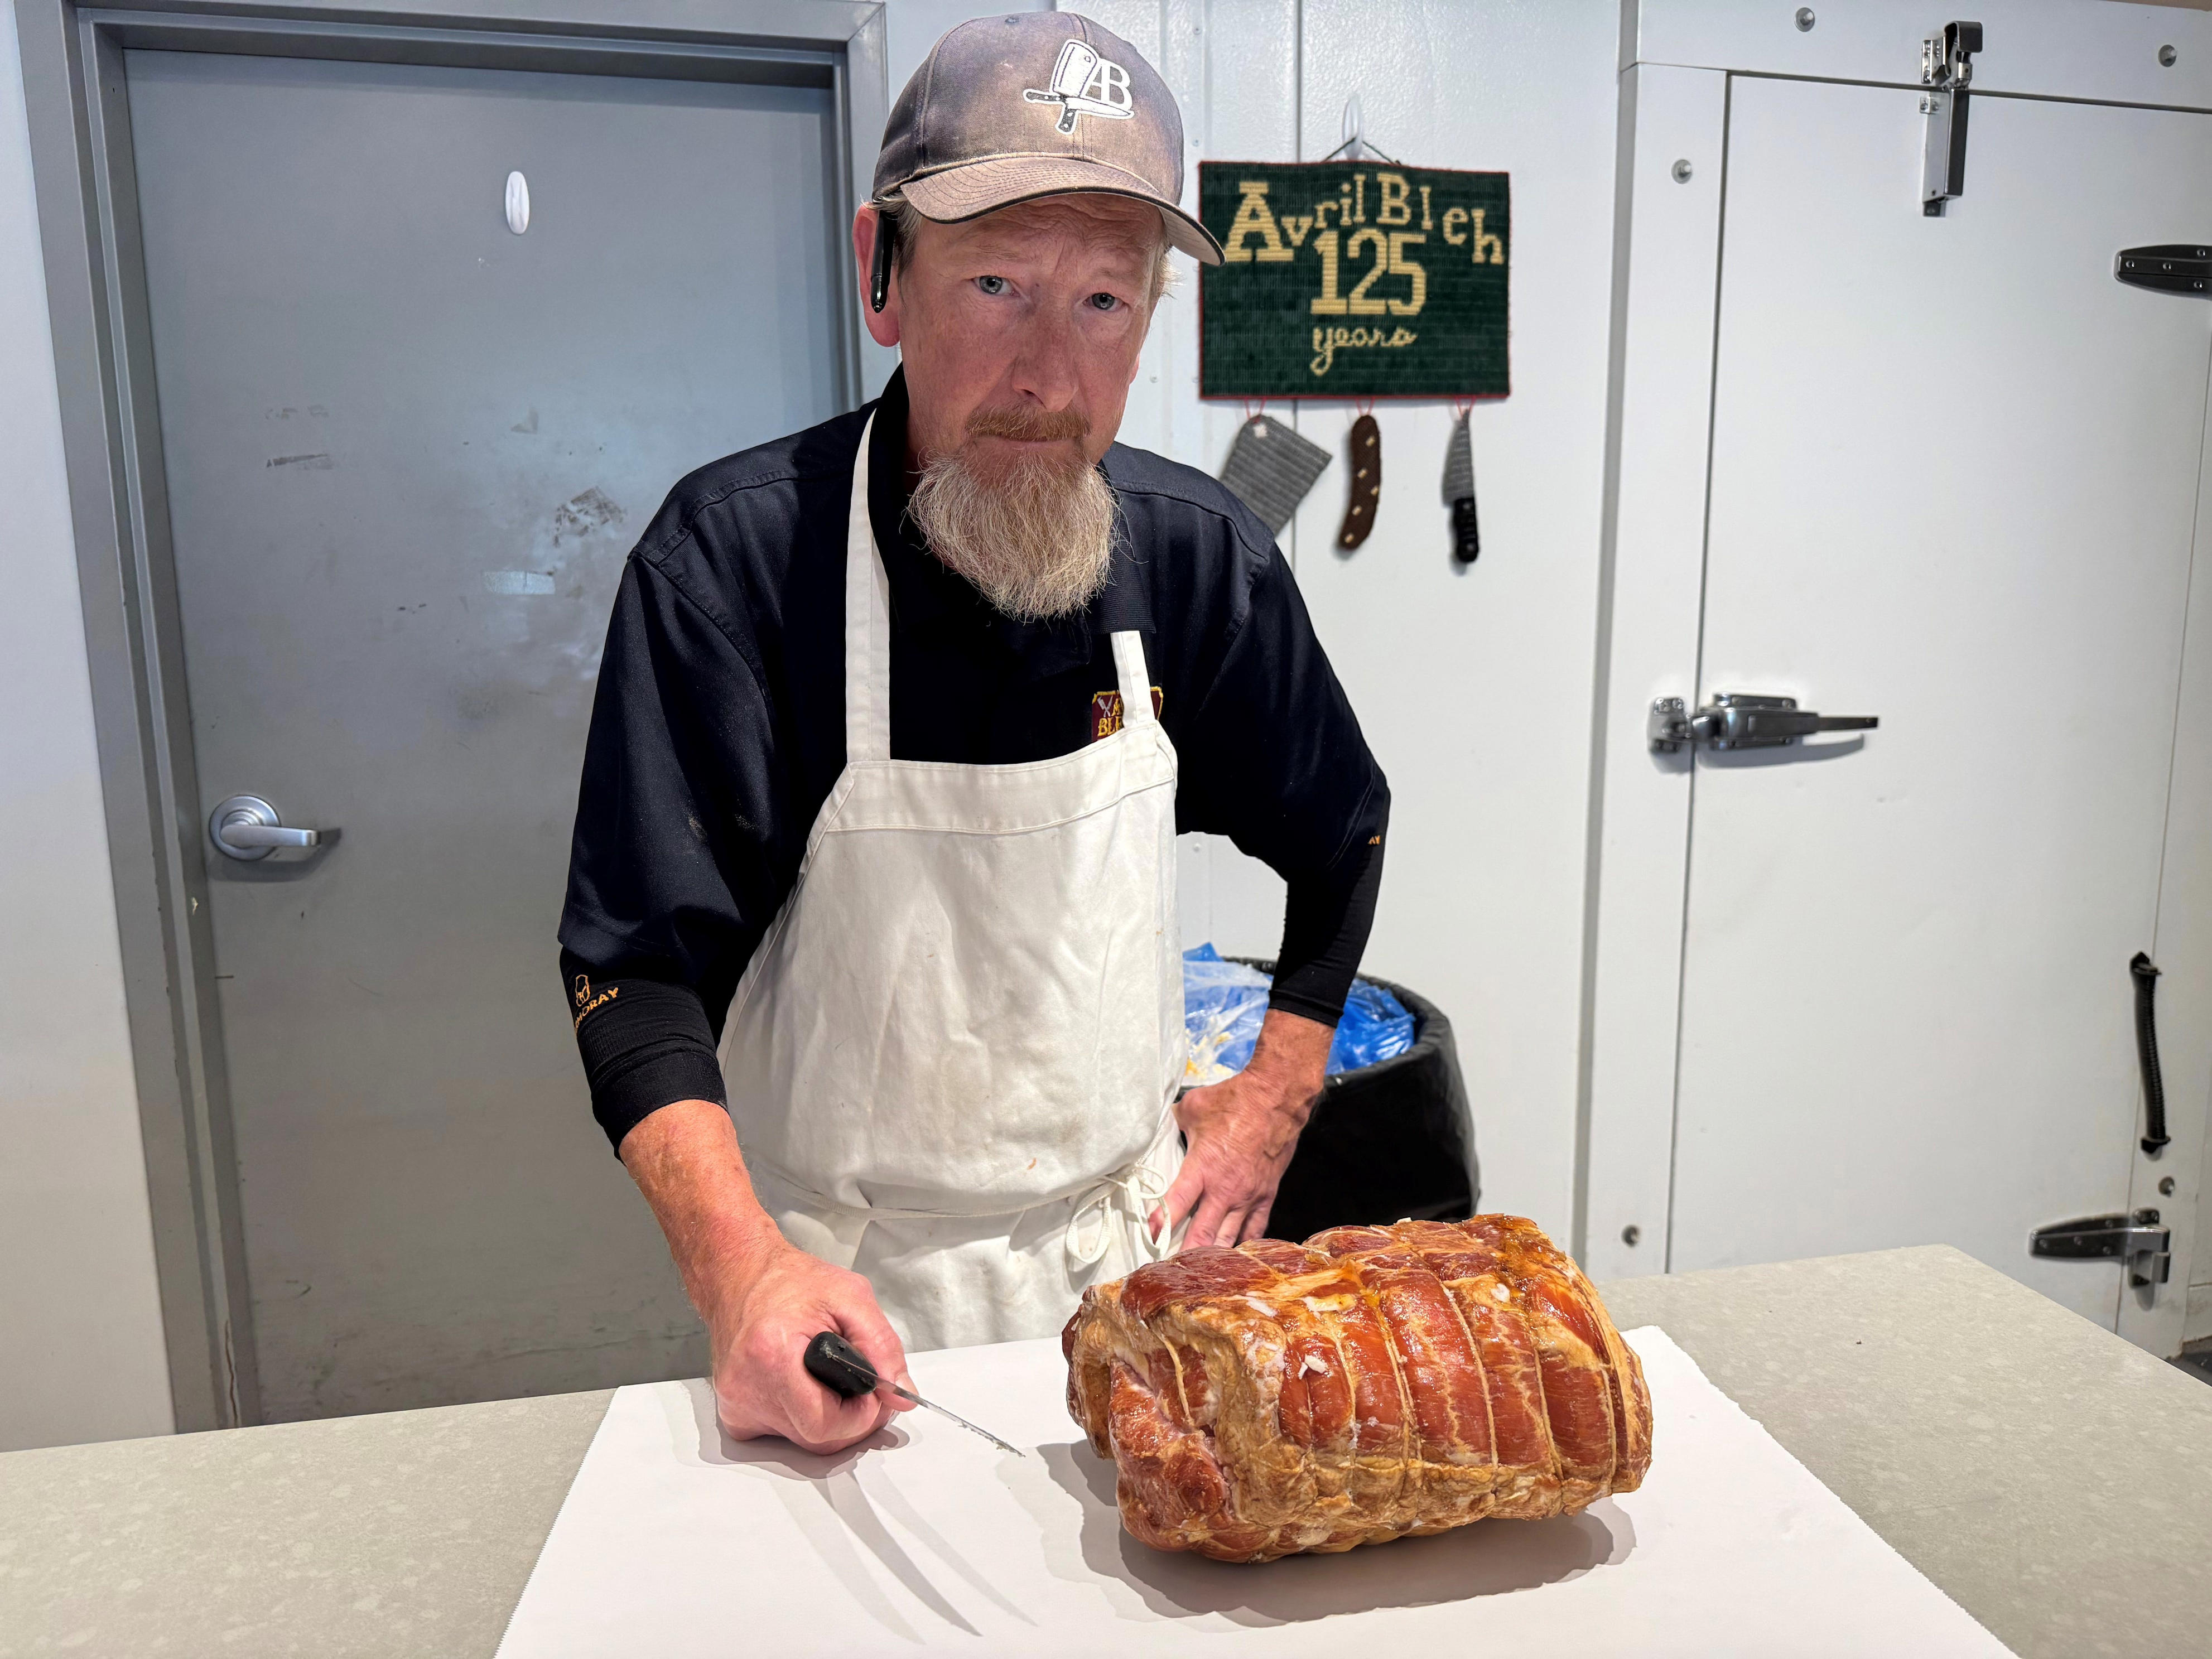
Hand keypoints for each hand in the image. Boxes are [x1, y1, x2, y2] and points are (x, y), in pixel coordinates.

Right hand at [709, 1241, 916, 1454]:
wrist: (741, 1276)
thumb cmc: (791, 1281)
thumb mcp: (851, 1296)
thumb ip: (882, 1346)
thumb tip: (901, 1395)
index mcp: (771, 1356)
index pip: (824, 1423)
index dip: (860, 1414)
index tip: (872, 1391)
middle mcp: (746, 1389)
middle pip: (817, 1438)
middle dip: (850, 1417)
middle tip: (861, 1384)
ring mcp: (736, 1406)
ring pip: (803, 1439)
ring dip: (829, 1416)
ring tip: (832, 1376)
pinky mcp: (735, 1415)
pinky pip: (784, 1433)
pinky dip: (804, 1415)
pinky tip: (807, 1384)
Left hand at [1157, 1009, 1332, 1249]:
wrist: (1276, 1098)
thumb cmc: (1232, 1100)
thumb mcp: (1193, 1108)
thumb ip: (1174, 1125)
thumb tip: (1160, 1129)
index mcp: (1202, 1167)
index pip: (1176, 1204)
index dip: (1160, 1224)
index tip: (1149, 1238)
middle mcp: (1225, 1189)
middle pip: (1203, 1234)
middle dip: (1185, 1255)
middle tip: (1171, 1271)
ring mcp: (1248, 1196)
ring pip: (1229, 1239)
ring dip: (1213, 1257)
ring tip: (1199, 1274)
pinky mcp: (1266, 1195)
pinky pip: (1254, 1229)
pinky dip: (1243, 1245)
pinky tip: (1234, 1257)